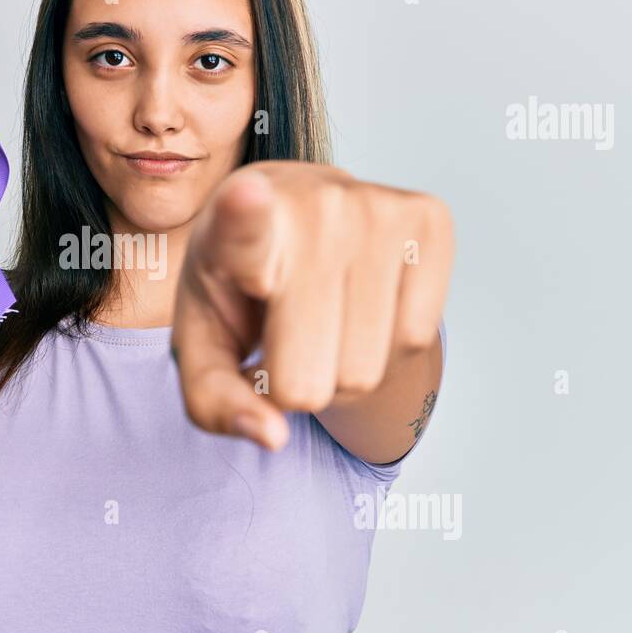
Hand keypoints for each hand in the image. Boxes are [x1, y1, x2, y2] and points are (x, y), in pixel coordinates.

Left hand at [171, 161, 452, 449]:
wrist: (287, 220)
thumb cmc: (236, 292)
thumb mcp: (202, 348)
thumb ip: (215, 404)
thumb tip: (272, 436)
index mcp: (231, 227)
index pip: (243, 224)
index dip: (246, 216)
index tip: (247, 197)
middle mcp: (310, 204)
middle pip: (309, 378)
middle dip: (296, 382)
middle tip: (285, 332)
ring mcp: (375, 205)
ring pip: (366, 369)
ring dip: (343, 370)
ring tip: (322, 315)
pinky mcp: (429, 217)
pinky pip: (416, 338)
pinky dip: (389, 344)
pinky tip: (364, 300)